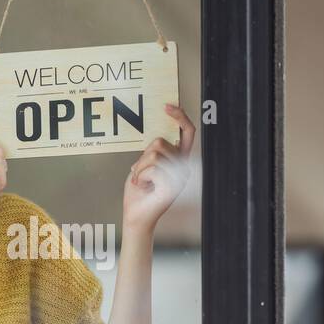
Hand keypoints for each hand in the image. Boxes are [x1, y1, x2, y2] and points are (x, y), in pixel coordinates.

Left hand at [123, 103, 194, 233]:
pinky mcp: (173, 186)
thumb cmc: (139, 193)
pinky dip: (140, 176)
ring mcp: (180, 177)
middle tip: (139, 174)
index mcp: (179, 160)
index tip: (167, 106)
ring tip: (141, 182)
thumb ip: (155, 152)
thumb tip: (159, 139)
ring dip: (140, 167)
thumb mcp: (145, 166)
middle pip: (160, 142)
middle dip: (142, 156)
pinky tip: (144, 187)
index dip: (180, 117)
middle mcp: (183, 167)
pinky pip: (152, 168)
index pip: (187, 132)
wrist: (136, 217)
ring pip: (153, 154)